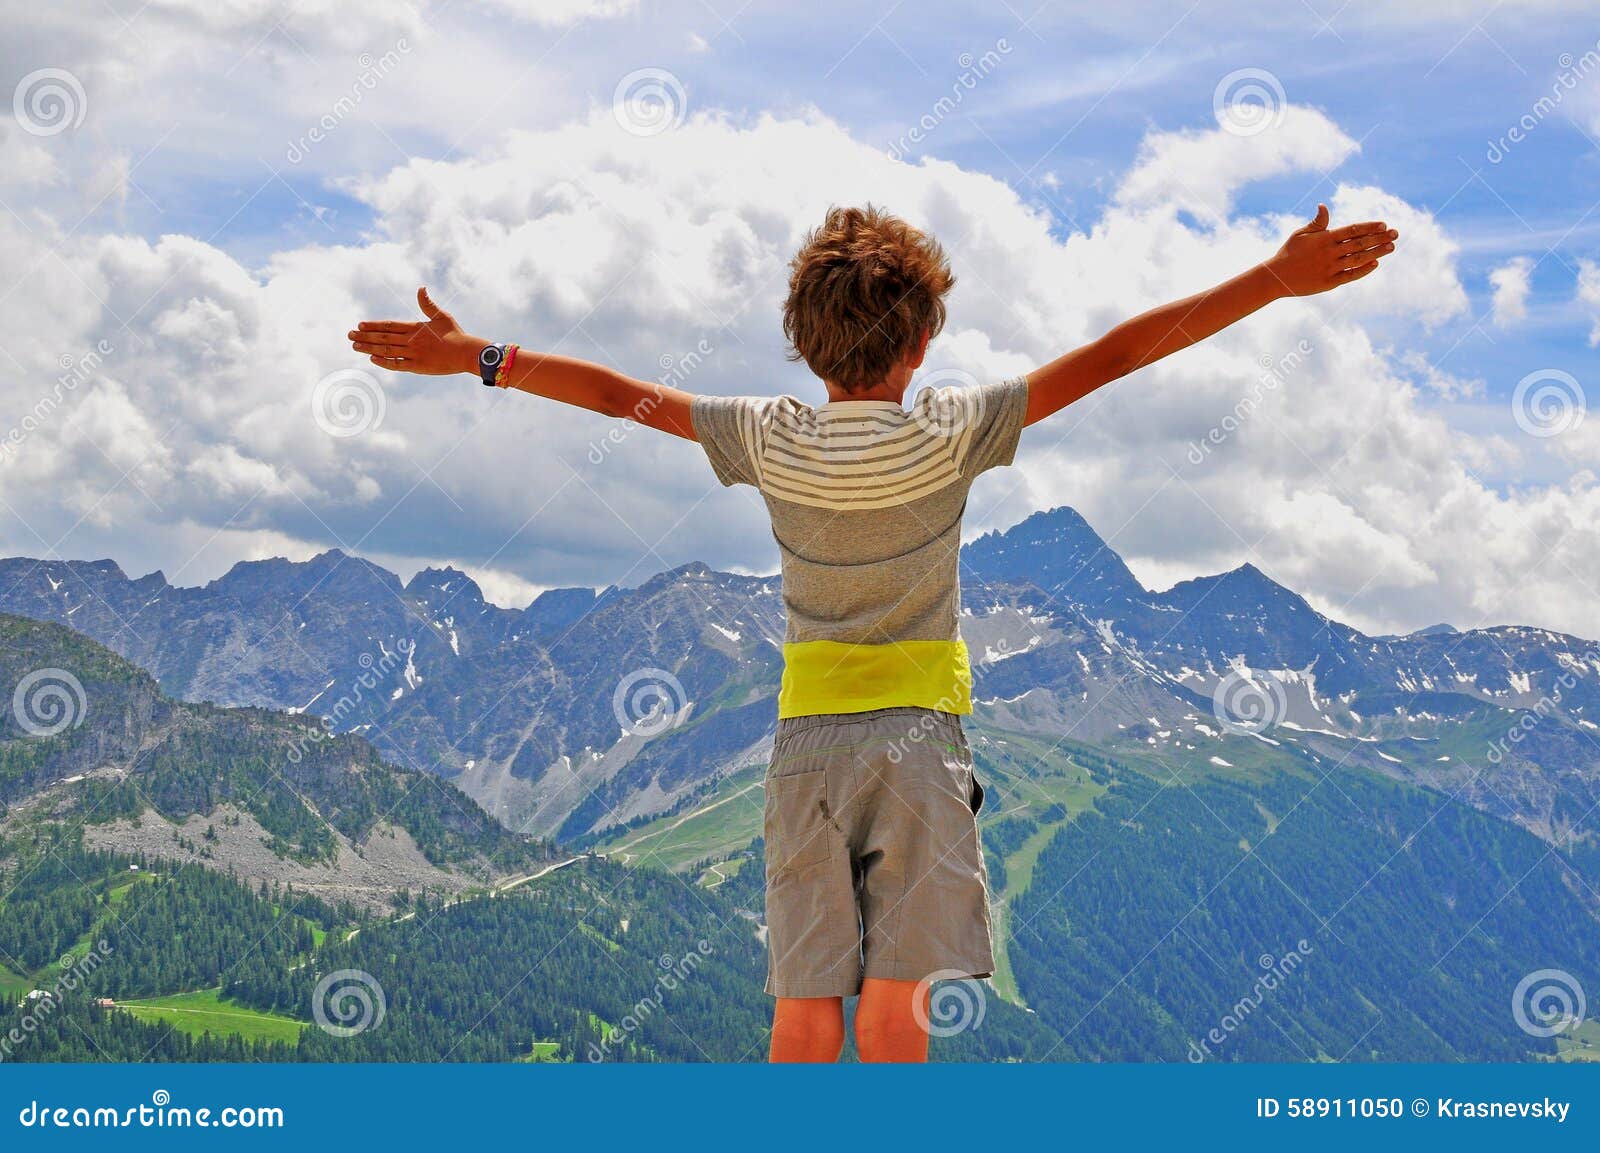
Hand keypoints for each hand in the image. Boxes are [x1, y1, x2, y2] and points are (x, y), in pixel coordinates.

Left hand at [348, 287, 484, 375]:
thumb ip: (428, 304)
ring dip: (369, 348)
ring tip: (355, 346)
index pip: (388, 325)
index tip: (359, 325)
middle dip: (364, 336)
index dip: (373, 325)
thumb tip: (421, 288)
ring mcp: (413, 354)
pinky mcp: (418, 367)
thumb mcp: (442, 316)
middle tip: (349, 335)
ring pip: (386, 350)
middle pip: (383, 337)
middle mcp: (411, 340)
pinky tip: (372, 358)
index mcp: (415, 327)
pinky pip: (396, 364)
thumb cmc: (455, 334)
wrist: (467, 353)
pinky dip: (384, 362)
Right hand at [1264, 205, 1397, 297]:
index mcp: (1324, 238)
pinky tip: (1375, 263)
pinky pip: (1350, 275)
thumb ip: (1317, 222)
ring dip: (1377, 252)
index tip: (1384, 224)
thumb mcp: (1301, 234)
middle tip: (1396, 234)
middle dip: (1379, 238)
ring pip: (1358, 258)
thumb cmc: (1288, 253)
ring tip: (1391, 247)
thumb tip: (1323, 206)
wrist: (1276, 278)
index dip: (1369, 227)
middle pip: (1360, 243)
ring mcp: (1330, 268)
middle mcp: (1330, 253)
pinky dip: (1363, 270)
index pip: (1352, 230)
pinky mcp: (1329, 282)